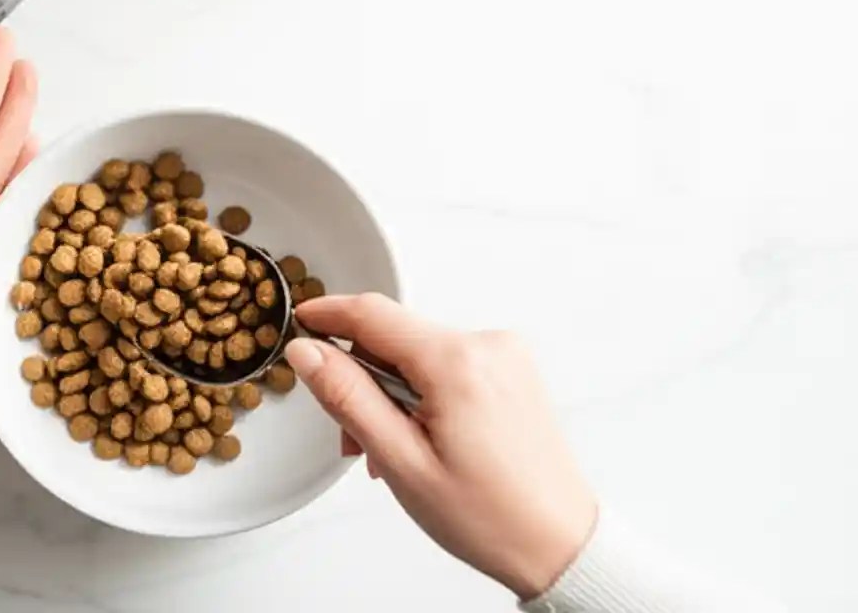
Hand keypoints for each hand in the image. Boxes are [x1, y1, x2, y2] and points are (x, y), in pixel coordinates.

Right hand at [284, 294, 596, 599]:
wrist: (559, 543)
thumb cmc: (490, 516)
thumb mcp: (401, 461)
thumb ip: (348, 397)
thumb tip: (308, 352)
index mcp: (457, 363)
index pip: (372, 313)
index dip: (327, 314)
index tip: (298, 322)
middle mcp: (487, 346)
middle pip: (395, 336)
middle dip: (362, 378)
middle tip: (352, 436)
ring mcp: (505, 356)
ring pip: (419, 353)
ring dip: (393, 391)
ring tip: (394, 450)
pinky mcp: (513, 371)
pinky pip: (449, 364)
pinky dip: (424, 392)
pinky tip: (424, 436)